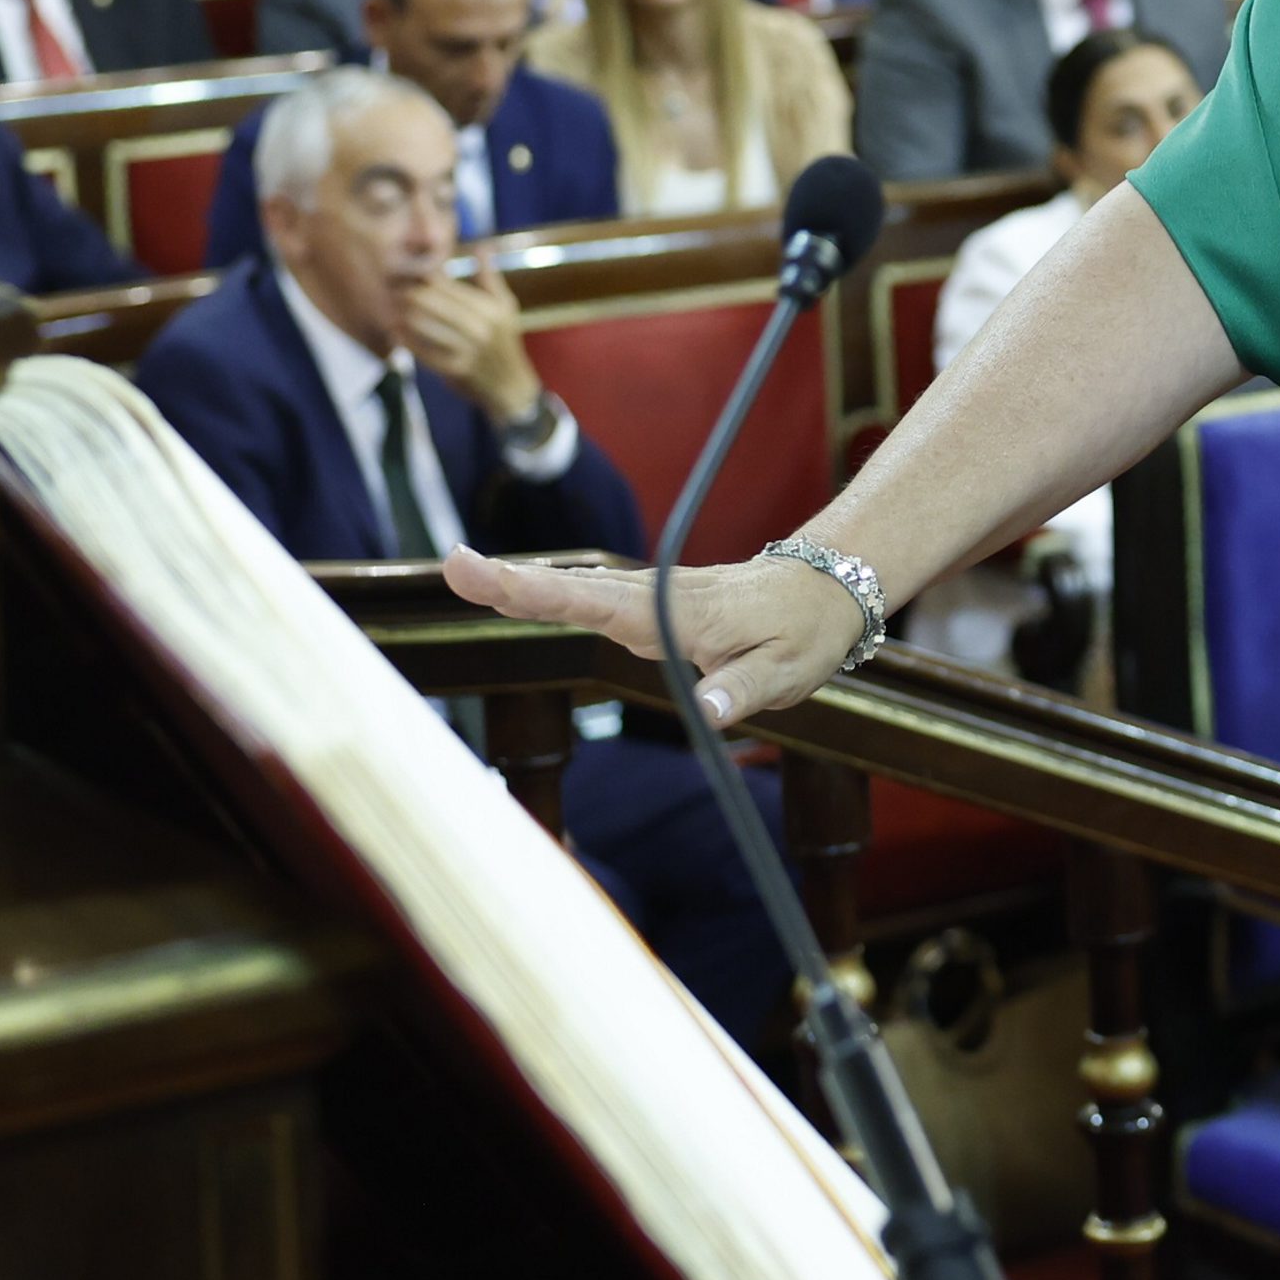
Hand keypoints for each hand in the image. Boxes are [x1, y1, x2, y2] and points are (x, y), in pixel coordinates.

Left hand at [404, 264, 540, 427]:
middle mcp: (481, 327)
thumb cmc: (504, 341)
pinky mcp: (456, 370)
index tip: (404, 272)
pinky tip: (396, 332)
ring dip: (403, 315)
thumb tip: (483, 246)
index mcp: (491, 308)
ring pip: (424, 326)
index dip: (422, 277)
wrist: (511, 386)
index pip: (447, 285)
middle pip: (432, 302)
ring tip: (389, 306)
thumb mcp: (506, 307)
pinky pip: (424, 352)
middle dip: (407, 293)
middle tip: (391, 288)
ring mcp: (469, 350)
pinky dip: (407, 341)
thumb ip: (490, 278)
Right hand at [441, 544, 878, 725]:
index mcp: (683, 612)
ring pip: (579, 589)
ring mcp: (651, 598)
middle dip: (514, 581)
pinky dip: (549, 590)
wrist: (825, 588)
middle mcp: (657, 598)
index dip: (547, 593)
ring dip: (522, 583)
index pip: (605, 604)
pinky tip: (511, 590)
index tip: (495, 578)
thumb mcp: (788, 670)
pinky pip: (593, 597)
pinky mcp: (650, 605)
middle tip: (454, 568)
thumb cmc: (806, 631)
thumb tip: (706, 711)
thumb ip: (742, 689)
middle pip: (576, 589)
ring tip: (463, 575)